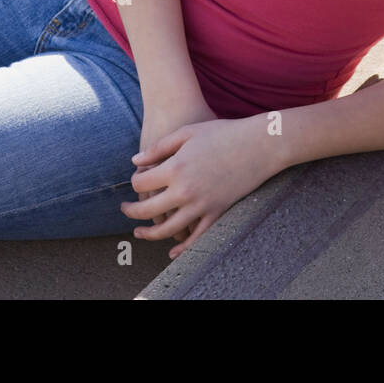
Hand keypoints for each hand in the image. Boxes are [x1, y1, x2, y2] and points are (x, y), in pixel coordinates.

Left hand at [136, 96, 217, 244]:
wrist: (259, 144)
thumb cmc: (223, 132)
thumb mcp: (187, 133)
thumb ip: (158, 148)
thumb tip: (135, 163)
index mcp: (176, 168)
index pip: (141, 183)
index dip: (134, 181)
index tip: (137, 178)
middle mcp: (186, 190)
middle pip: (148, 210)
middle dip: (131, 212)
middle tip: (124, 210)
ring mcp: (202, 205)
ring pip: (167, 229)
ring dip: (149, 234)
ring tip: (139, 232)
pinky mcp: (218, 212)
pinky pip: (197, 237)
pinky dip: (183, 248)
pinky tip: (171, 250)